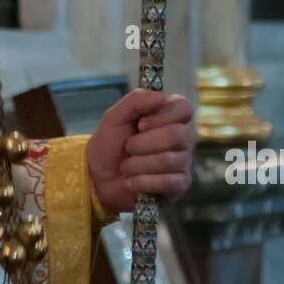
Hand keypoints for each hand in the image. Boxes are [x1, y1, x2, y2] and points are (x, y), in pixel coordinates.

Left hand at [86, 90, 193, 216]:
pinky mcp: (179, 185)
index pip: (184, 108)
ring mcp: (182, 162)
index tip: (141, 124)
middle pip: (177, 135)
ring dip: (138, 164)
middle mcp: (182, 137)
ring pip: (170, 160)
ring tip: (126, 166)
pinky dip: (143, 182)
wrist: (99, 176)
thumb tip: (161, 97)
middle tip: (128, 147)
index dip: (162, 116)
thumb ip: (136, 100)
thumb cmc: (110, 143)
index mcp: (169, 116)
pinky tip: (132, 182)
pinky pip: (170, 182)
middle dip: (143, 143)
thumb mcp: (115, 116)